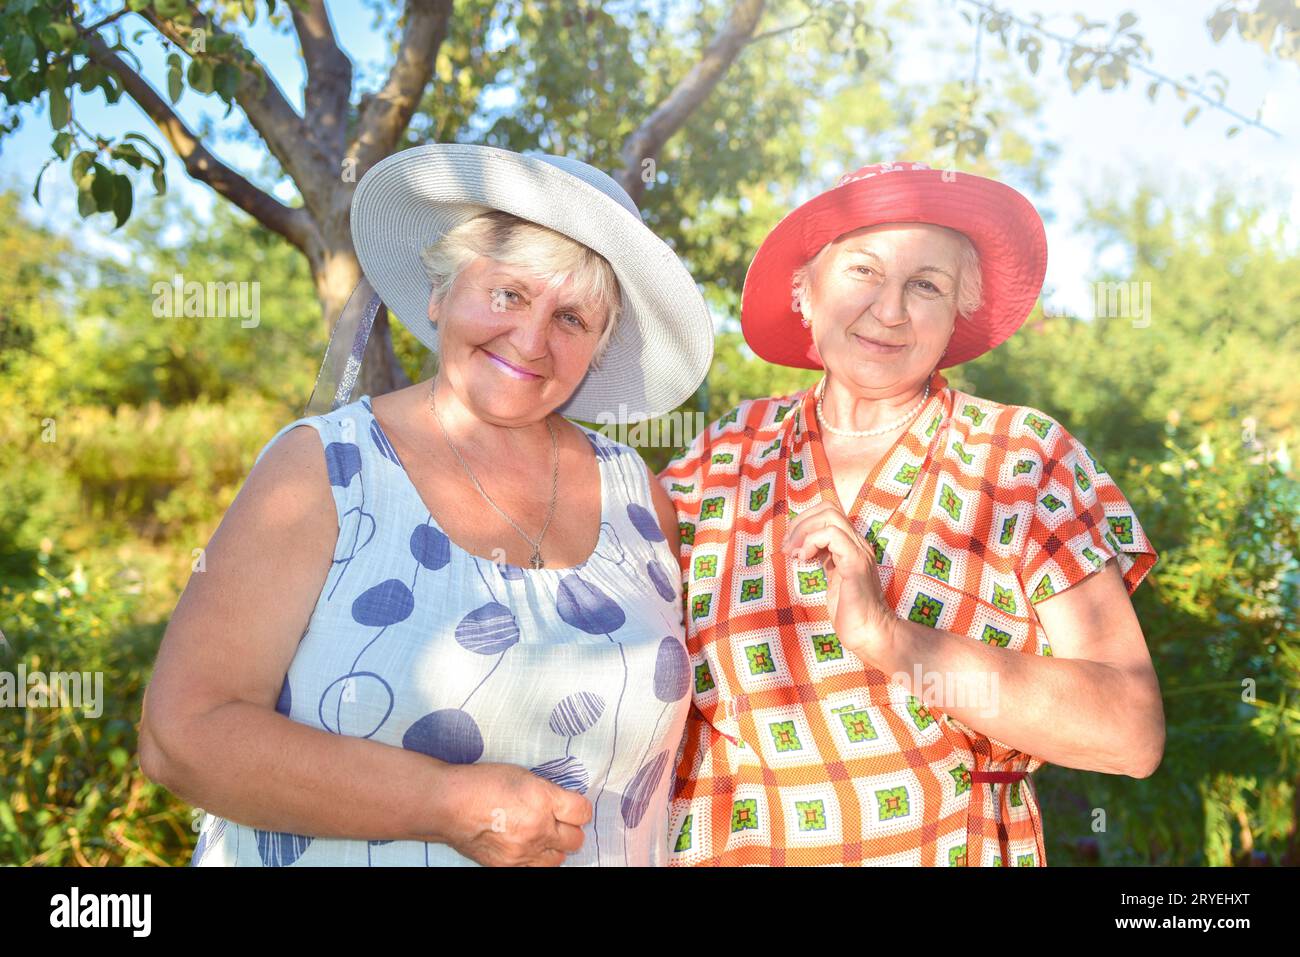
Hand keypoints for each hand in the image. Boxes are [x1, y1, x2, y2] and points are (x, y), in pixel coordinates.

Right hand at [443, 762, 591, 866]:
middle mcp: (537, 828)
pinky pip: (537, 869)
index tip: (572, 806)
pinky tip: (526, 846)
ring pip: (559, 858)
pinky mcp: (509, 867)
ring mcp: (523, 851)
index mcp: (542, 799)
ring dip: (555, 847)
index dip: (579, 808)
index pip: (582, 812)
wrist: (448, 805)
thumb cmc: (482, 783)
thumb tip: (564, 805)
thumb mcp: (522, 775)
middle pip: (576, 839)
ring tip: (541, 835)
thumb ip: (547, 792)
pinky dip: (536, 859)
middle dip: (570, 829)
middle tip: (558, 821)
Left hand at [782, 500, 896, 665]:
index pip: (829, 512)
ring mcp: (859, 551)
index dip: (804, 521)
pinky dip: (811, 542)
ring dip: (803, 531)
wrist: (869, 632)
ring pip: (830, 516)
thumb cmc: (849, 611)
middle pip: (828, 508)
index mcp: (852, 545)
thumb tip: (801, 546)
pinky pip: (832, 535)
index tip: (790, 545)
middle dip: (800, 522)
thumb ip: (823, 558)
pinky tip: (804, 559)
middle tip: (788, 547)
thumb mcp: (832, 577)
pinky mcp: (855, 563)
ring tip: (794, 553)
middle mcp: (858, 543)